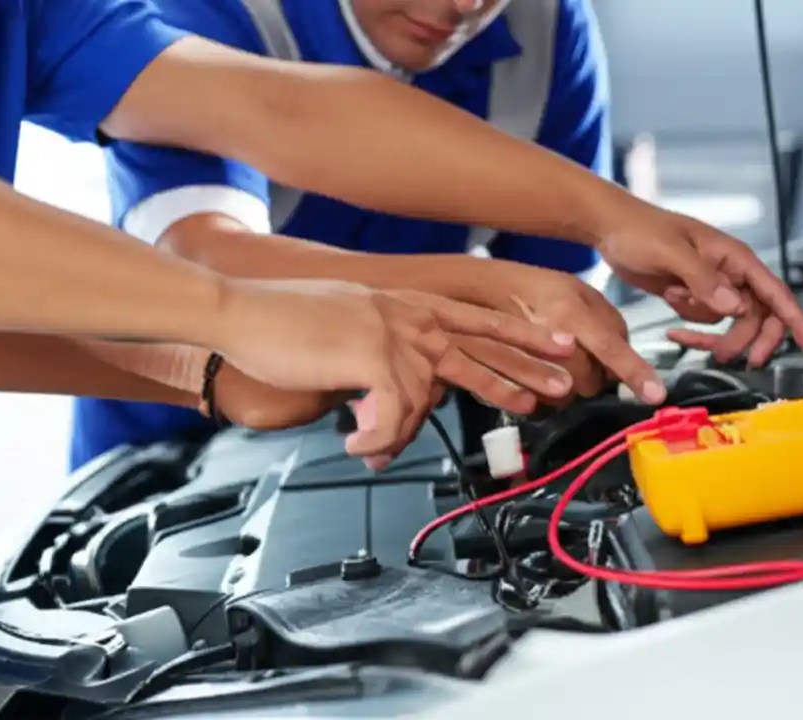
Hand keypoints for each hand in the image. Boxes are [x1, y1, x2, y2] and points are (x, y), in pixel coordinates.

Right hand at [213, 278, 573, 463]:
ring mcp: (394, 334)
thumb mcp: (347, 330)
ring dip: (394, 434)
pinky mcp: (373, 358)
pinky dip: (375, 440)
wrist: (242, 312)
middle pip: (483, 348)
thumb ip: (382, 359)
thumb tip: (398, 396)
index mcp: (406, 304)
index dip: (522, 334)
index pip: (479, 320)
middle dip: (525, 372)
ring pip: (425, 401)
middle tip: (559, 389)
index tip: (558, 345)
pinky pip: (391, 418)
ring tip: (369, 447)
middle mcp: (408, 315)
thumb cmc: (284, 323)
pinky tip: (355, 445)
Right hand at [440, 259, 661, 402]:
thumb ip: (609, 321)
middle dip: (593, 379)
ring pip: (565, 396)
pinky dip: (546, 393)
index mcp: (572, 313)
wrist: (481, 290)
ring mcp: (528, 361)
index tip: (655, 394)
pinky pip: (540, 401)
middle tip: (585, 362)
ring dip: (570, 388)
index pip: (610, 348)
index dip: (634, 373)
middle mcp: (551, 338)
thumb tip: (625, 356)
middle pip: (589, 383)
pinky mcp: (508, 376)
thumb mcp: (579, 290)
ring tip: (560, 366)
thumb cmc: (537, 288)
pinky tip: (542, 374)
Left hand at [594, 200, 802, 366]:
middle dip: (749, 338)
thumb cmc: (640, 230)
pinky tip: (671, 331)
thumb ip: (703, 279)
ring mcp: (712, 285)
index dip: (796, 319)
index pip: (775, 290)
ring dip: (713, 335)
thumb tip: (735, 306)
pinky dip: (692, 330)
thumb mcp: (670, 252)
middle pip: (758, 314)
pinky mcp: (693, 296)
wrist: (610, 229)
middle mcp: (729, 272)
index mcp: (733, 257)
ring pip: (732, 323)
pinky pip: (706, 322)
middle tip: (734, 358)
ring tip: (684, 336)